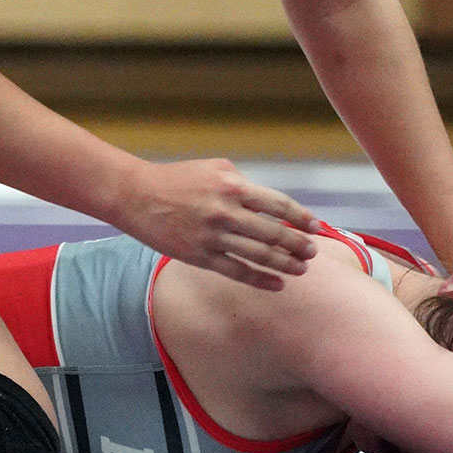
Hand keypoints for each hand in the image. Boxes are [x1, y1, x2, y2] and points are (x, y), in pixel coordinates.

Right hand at [117, 157, 320, 290]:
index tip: (316, 228)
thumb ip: (243, 182)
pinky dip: (261, 279)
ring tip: (301, 269)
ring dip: (286, 264)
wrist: (136, 196)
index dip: (302, 218)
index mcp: (233, 187)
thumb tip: (268, 202)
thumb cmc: (176, 178)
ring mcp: (214, 237)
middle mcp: (226, 213)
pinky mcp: (200, 256)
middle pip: (274, 234)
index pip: (279, 205)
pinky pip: (238, 272)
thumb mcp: (214, 168)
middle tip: (312, 252)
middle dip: (299, 245)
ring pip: (260, 256)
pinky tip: (277, 284)